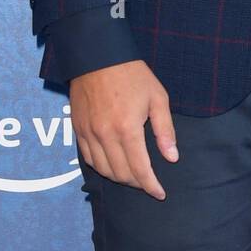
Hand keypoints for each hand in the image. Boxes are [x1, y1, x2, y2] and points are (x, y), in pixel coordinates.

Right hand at [71, 59, 177, 199]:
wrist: (98, 56)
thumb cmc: (132, 75)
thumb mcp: (157, 97)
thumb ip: (165, 130)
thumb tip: (172, 157)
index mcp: (127, 128)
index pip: (140, 169)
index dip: (151, 186)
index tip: (160, 194)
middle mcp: (105, 135)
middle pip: (121, 174)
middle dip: (137, 183)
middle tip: (148, 182)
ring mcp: (89, 134)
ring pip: (103, 170)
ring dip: (119, 178)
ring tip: (133, 176)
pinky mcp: (78, 130)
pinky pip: (88, 159)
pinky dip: (102, 168)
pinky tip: (113, 165)